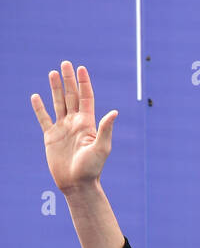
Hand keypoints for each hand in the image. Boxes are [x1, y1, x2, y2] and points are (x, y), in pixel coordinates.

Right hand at [32, 62, 116, 193]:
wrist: (77, 184)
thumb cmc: (92, 169)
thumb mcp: (101, 148)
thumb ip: (105, 129)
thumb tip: (114, 112)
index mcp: (88, 124)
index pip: (86, 98)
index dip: (83, 83)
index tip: (81, 68)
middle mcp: (75, 124)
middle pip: (71, 97)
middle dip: (69, 80)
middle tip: (65, 63)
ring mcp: (62, 129)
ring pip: (58, 104)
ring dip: (55, 89)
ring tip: (53, 73)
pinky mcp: (50, 137)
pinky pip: (44, 119)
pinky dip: (39, 108)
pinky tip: (36, 97)